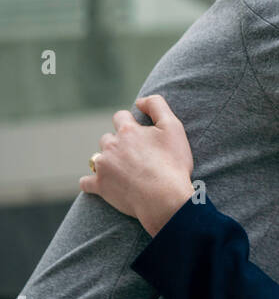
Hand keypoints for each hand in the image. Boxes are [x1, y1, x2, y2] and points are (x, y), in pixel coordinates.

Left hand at [80, 94, 195, 236]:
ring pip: (97, 158)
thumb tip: (140, 101)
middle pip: (107, 138)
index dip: (130, 123)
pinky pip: (86, 182)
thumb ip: (157, 106)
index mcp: (127, 130)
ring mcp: (103, 166)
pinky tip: (102, 184)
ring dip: (107, 161)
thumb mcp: (174, 128)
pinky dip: (92, 182)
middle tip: (136, 156)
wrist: (165, 197)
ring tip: (124, 171)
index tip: (140, 134)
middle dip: (118, 144)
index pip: (120, 116)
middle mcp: (110, 145)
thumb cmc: (173, 163)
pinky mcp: (99, 186)